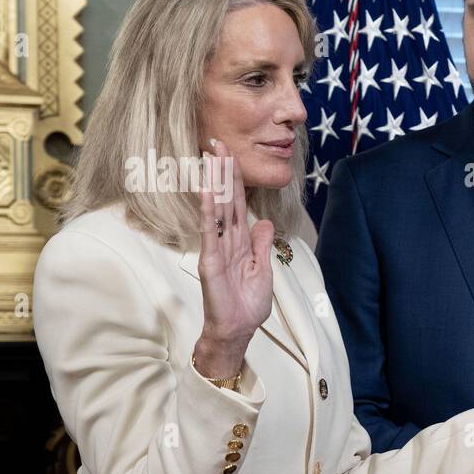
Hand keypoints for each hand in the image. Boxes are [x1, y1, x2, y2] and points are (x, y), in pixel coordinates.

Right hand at [193, 138, 273, 377]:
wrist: (237, 330)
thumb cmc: (246, 304)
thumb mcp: (263, 270)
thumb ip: (262, 245)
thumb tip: (264, 221)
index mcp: (240, 243)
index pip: (238, 205)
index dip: (237, 182)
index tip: (232, 157)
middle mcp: (226, 241)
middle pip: (226, 200)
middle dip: (223, 172)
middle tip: (218, 143)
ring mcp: (216, 249)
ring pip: (217, 210)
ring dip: (215, 183)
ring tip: (212, 158)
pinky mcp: (209, 260)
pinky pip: (210, 232)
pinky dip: (209, 211)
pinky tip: (208, 191)